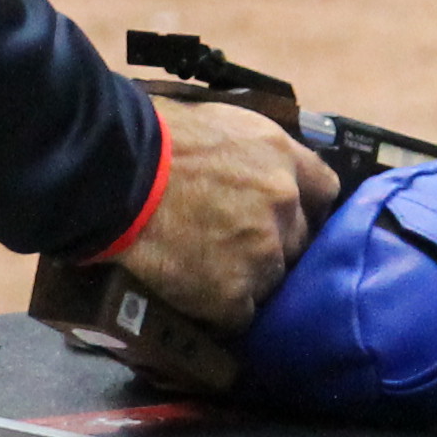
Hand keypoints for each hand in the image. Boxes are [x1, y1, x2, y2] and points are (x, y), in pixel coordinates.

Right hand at [115, 98, 341, 328]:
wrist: (112, 174)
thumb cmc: (149, 137)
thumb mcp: (214, 122)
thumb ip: (248, 151)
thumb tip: (248, 170)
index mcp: (280, 156)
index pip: (324, 190)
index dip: (302, 206)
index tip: (284, 215)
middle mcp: (283, 204)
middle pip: (298, 240)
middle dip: (272, 244)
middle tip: (230, 243)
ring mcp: (262, 253)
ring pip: (271, 280)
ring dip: (244, 278)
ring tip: (202, 270)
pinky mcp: (232, 294)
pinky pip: (238, 314)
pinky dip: (217, 309)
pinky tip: (191, 294)